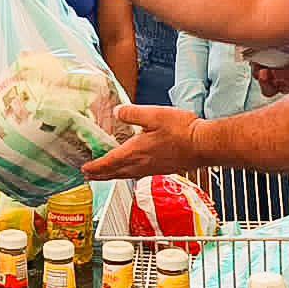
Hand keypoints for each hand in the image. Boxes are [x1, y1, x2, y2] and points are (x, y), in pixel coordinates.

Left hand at [81, 105, 205, 179]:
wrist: (204, 145)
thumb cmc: (182, 130)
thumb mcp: (153, 115)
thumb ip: (132, 113)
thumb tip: (117, 112)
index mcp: (136, 152)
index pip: (109, 162)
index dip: (94, 167)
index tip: (83, 169)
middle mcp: (141, 164)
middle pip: (115, 173)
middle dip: (100, 174)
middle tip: (88, 175)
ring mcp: (152, 169)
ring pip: (126, 175)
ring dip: (113, 175)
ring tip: (105, 174)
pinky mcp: (162, 169)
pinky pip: (138, 174)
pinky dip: (127, 173)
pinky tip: (132, 168)